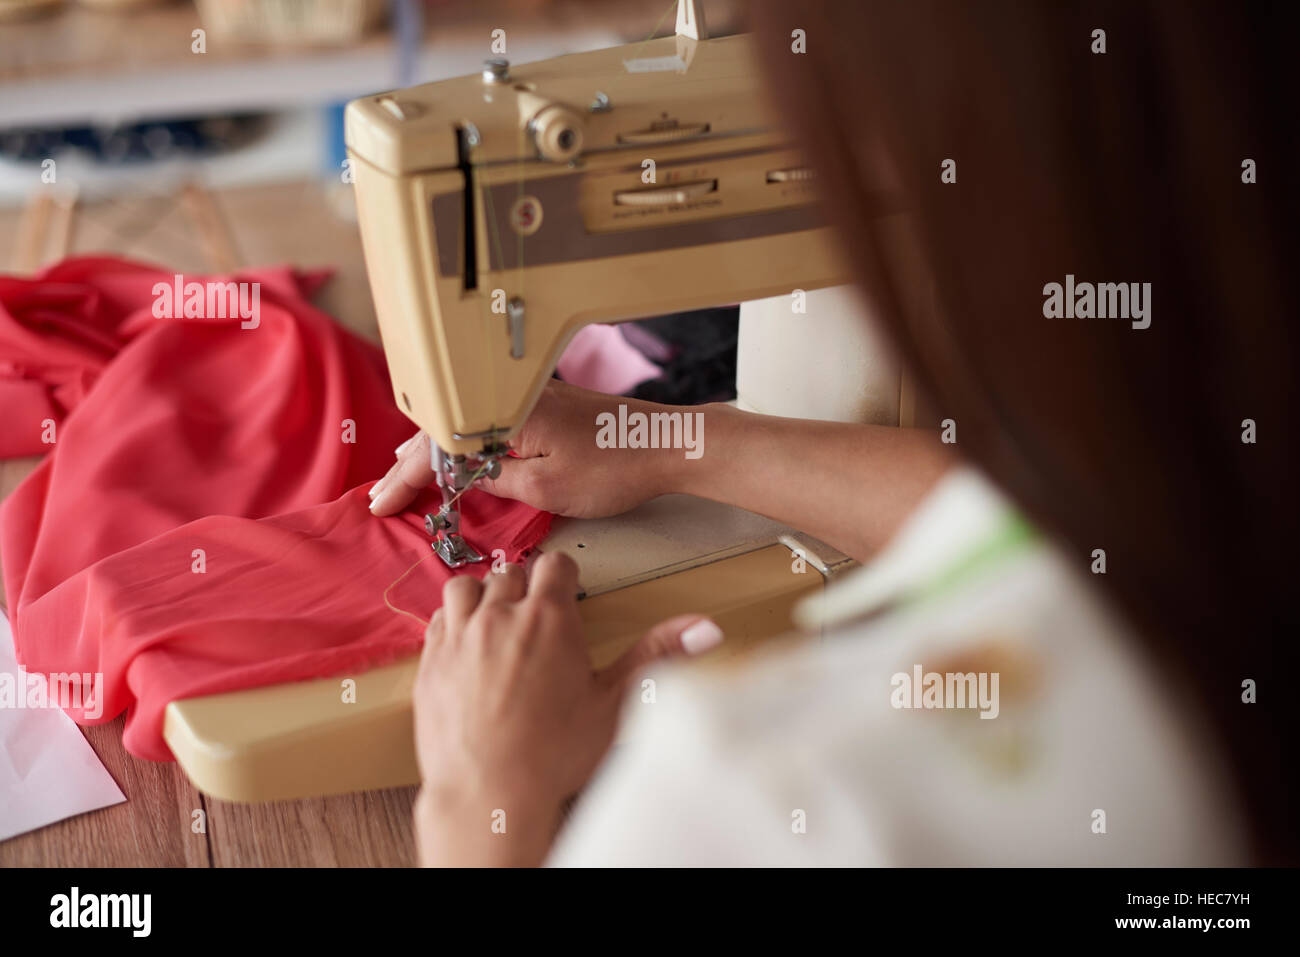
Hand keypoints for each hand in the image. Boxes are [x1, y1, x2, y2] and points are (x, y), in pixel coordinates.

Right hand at [368, 380, 687, 517]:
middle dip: (406, 465)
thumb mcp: (544, 487)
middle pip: (442, 429)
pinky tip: (451, 463)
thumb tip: (462, 478)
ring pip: (462, 425)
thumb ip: (495, 481)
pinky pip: (486, 423)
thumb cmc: (613, 467)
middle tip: (381, 499)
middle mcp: (511, 396)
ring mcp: (528, 398)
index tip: (381, 504)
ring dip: (430, 455)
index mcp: (505, 411)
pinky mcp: (543, 405)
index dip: (404, 478)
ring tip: (401, 482)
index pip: (436, 445)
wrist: (665, 444)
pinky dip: (460, 445)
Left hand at [411, 552, 721, 866]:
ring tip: (498, 619)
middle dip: (525, 587)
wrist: (489, 793)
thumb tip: (704, 628)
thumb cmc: (553, 754)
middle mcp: (501, 617)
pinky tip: (466, 642)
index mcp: (549, 618)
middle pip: (510, 573)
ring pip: (467, 587)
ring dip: (483, 595)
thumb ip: (658, 655)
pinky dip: (453, 621)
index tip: (566, 592)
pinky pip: (438, 618)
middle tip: (536, 614)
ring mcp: (460, 636)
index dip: (563, 576)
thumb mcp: (616, 703)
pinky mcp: (431, 661)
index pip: (555, 564)